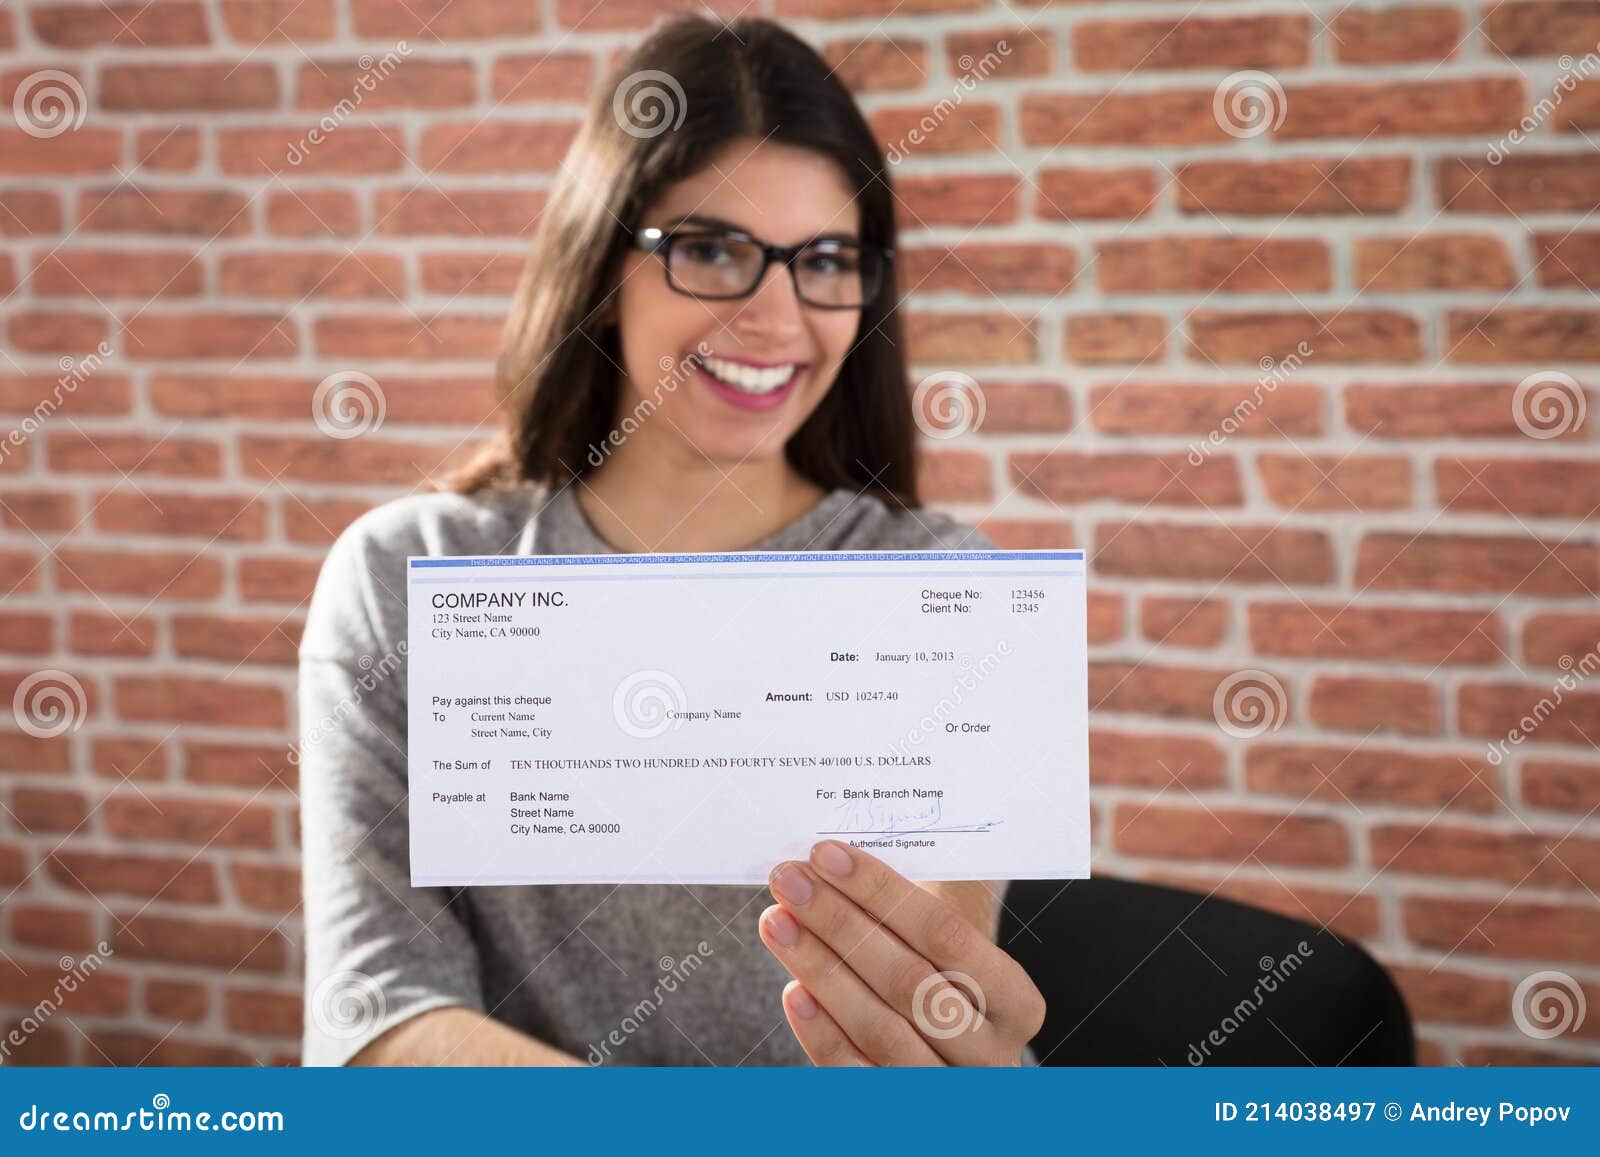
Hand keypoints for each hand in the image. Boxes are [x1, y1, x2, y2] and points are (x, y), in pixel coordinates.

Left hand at [758, 840, 1045, 1065]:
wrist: (956, 1043)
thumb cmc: (948, 969)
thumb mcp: (960, 927)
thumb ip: (934, 887)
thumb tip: (868, 824)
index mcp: (1019, 1003)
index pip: (947, 935)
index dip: (882, 892)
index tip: (826, 854)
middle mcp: (992, 1056)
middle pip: (909, 981)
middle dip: (841, 924)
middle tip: (789, 880)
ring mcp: (947, 1091)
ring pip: (878, 1030)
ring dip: (820, 969)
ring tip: (777, 921)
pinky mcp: (900, 1112)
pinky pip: (855, 1076)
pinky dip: (821, 1032)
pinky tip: (793, 988)